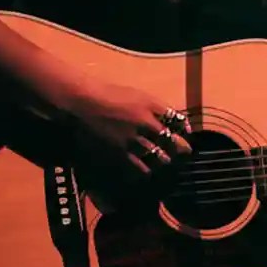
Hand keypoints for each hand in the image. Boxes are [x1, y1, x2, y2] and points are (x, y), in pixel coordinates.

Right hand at [66, 79, 192, 177]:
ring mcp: (134, 140)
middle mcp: (147, 123)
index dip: (184, 132)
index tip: (185, 137)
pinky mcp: (121, 154)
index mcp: (152, 106)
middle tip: (182, 158)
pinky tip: (146, 172)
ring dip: (164, 164)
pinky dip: (146, 172)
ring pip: (160, 159)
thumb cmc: (107, 95)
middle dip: (180, 152)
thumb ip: (153, 107)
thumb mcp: (136, 94)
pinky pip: (141, 169)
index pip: (179, 122)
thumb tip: (169, 119)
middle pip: (174, 143)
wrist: (81, 103)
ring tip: (164, 166)